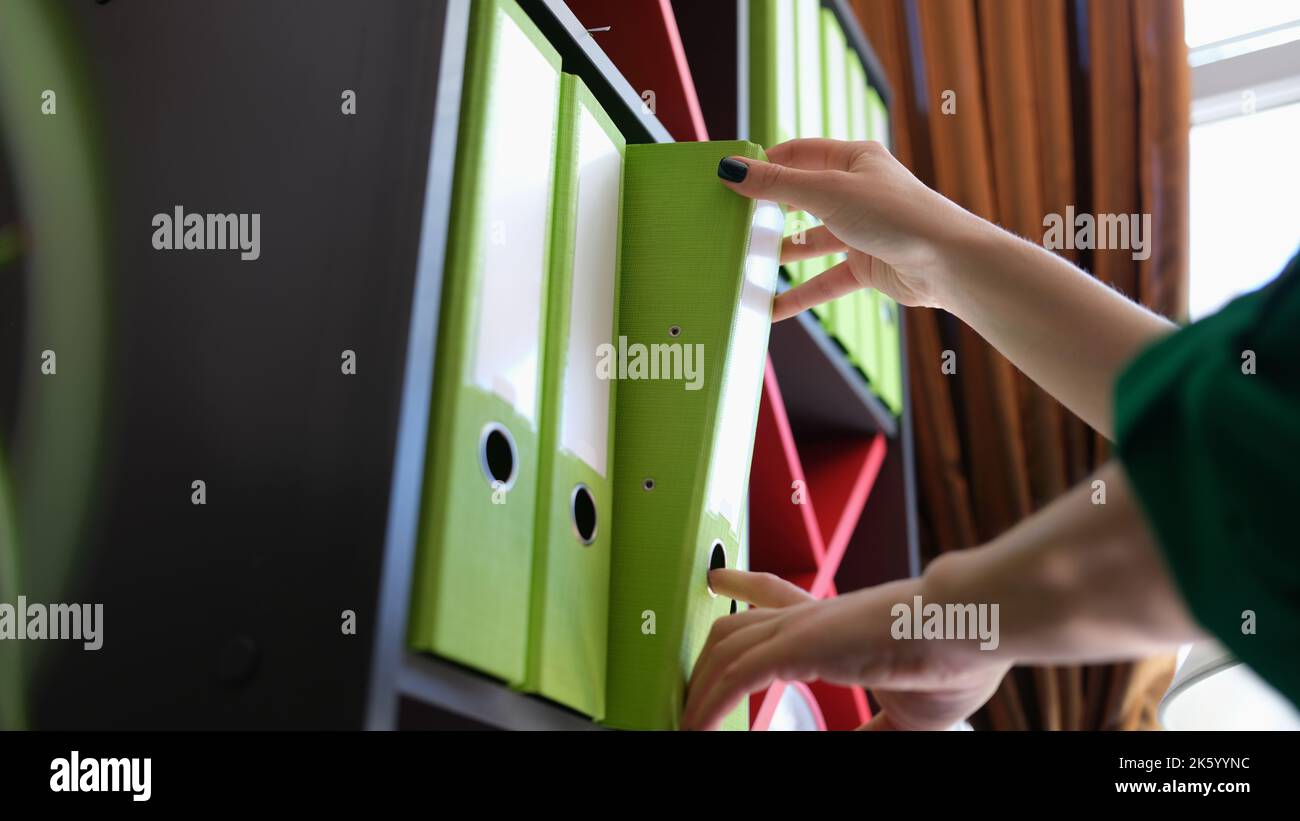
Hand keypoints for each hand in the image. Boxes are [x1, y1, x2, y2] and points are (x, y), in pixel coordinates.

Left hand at [682, 568, 1009, 730]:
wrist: (974, 624)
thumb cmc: (959, 657)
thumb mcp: (909, 710)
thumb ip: (877, 726)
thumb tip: (867, 742)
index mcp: (838, 622)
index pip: (778, 594)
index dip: (745, 586)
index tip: (720, 580)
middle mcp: (815, 616)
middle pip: (739, 623)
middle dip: (705, 654)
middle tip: (685, 685)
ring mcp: (804, 626)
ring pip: (727, 646)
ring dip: (700, 686)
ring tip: (686, 720)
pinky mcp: (801, 643)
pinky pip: (736, 675)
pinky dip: (710, 702)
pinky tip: (697, 725)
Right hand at [718, 138, 982, 319]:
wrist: (947, 262)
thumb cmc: (896, 214)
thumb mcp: (828, 193)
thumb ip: (778, 185)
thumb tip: (731, 169)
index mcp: (854, 158)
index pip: (798, 153)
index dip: (764, 163)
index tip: (729, 179)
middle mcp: (858, 191)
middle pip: (802, 198)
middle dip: (769, 211)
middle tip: (732, 222)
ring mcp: (862, 230)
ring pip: (811, 242)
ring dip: (781, 255)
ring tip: (745, 265)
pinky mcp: (867, 266)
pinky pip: (825, 280)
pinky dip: (801, 294)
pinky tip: (772, 308)